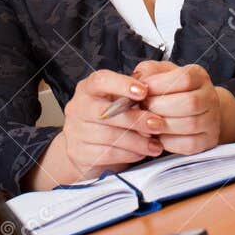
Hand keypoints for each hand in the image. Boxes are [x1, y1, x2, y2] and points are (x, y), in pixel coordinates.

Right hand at [50, 69, 164, 182]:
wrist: (86, 149)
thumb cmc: (108, 120)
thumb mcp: (117, 101)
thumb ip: (132, 96)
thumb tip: (157, 94)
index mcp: (88, 88)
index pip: (101, 81)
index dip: (123, 85)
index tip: (144, 91)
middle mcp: (78, 107)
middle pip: (107, 112)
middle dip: (136, 119)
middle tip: (158, 124)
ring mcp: (75, 131)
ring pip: (110, 136)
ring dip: (137, 141)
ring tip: (154, 144)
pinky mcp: (79, 153)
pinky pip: (107, 154)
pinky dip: (129, 154)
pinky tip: (141, 153)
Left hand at [131, 61, 234, 153]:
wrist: (192, 110)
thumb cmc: (171, 91)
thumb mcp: (159, 74)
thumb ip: (147, 73)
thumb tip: (136, 85)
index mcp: (199, 76)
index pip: (185, 78)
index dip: (160, 85)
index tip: (143, 91)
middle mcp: (210, 97)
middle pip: (190, 103)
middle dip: (160, 107)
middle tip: (143, 108)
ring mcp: (212, 120)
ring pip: (190, 124)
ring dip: (163, 125)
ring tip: (147, 122)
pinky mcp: (207, 140)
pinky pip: (189, 144)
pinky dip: (169, 142)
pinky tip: (158, 135)